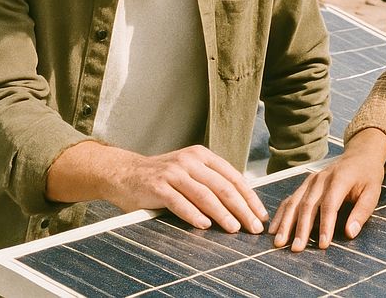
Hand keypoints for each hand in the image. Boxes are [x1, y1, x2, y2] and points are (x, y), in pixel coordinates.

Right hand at [47, 141, 267, 233]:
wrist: (124, 173)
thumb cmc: (163, 177)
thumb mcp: (190, 171)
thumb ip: (211, 181)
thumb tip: (242, 204)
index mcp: (203, 156)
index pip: (234, 177)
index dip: (250, 197)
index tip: (260, 214)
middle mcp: (191, 160)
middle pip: (224, 187)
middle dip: (242, 209)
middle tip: (253, 227)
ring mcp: (174, 172)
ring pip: (205, 195)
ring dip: (222, 214)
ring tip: (234, 228)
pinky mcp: (158, 186)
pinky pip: (180, 202)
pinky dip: (193, 214)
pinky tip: (204, 226)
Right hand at [269, 128, 385, 250]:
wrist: (359, 155)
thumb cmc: (367, 176)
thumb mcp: (373, 192)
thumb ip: (362, 211)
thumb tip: (350, 233)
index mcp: (340, 178)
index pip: (330, 204)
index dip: (326, 225)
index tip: (323, 245)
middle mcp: (321, 179)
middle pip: (308, 204)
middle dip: (301, 228)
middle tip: (296, 249)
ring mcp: (310, 180)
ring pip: (295, 202)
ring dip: (286, 223)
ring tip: (279, 242)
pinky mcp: (304, 184)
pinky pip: (289, 199)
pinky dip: (281, 214)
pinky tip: (274, 229)